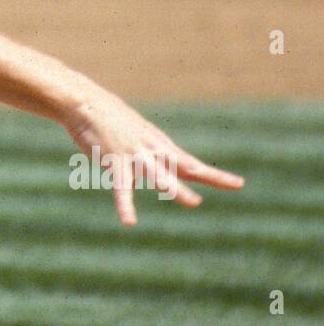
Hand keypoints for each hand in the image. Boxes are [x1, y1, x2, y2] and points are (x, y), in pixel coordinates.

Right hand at [64, 89, 244, 226]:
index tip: (238, 184)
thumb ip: (145, 153)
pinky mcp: (115, 161)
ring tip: (194, 202)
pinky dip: (125, 205)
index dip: (214, 175)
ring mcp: (135, 155)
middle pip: (186, 165)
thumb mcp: (134, 135)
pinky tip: (129, 222)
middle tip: (235, 184)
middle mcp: (153, 150)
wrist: (86, 103)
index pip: (191, 163)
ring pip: (160, 175)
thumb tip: (149, 169)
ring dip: (177, 189)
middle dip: (210, 176)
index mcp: (159, 146)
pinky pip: (121, 188)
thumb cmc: (108, 120)